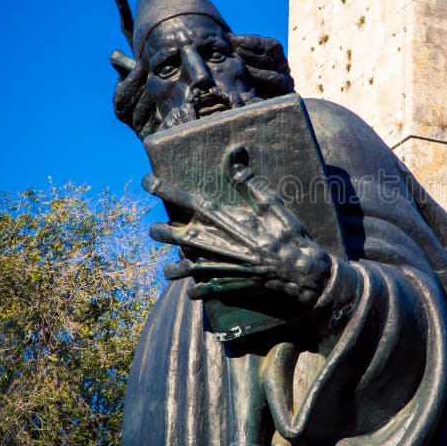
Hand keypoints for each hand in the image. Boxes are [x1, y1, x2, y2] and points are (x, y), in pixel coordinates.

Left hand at [143, 145, 330, 307]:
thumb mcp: (272, 205)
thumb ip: (249, 182)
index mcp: (225, 221)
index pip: (187, 201)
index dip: (165, 190)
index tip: (147, 181)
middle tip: (155, 230)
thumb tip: (234, 155)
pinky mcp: (226, 287)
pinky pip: (202, 290)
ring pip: (184, 267)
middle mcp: (216, 244)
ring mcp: (219, 267)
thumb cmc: (288, 236)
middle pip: (177, 236)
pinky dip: (197, 290)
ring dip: (174, 268)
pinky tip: (195, 289)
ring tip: (169, 268)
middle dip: (161, 232)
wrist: (300, 274)